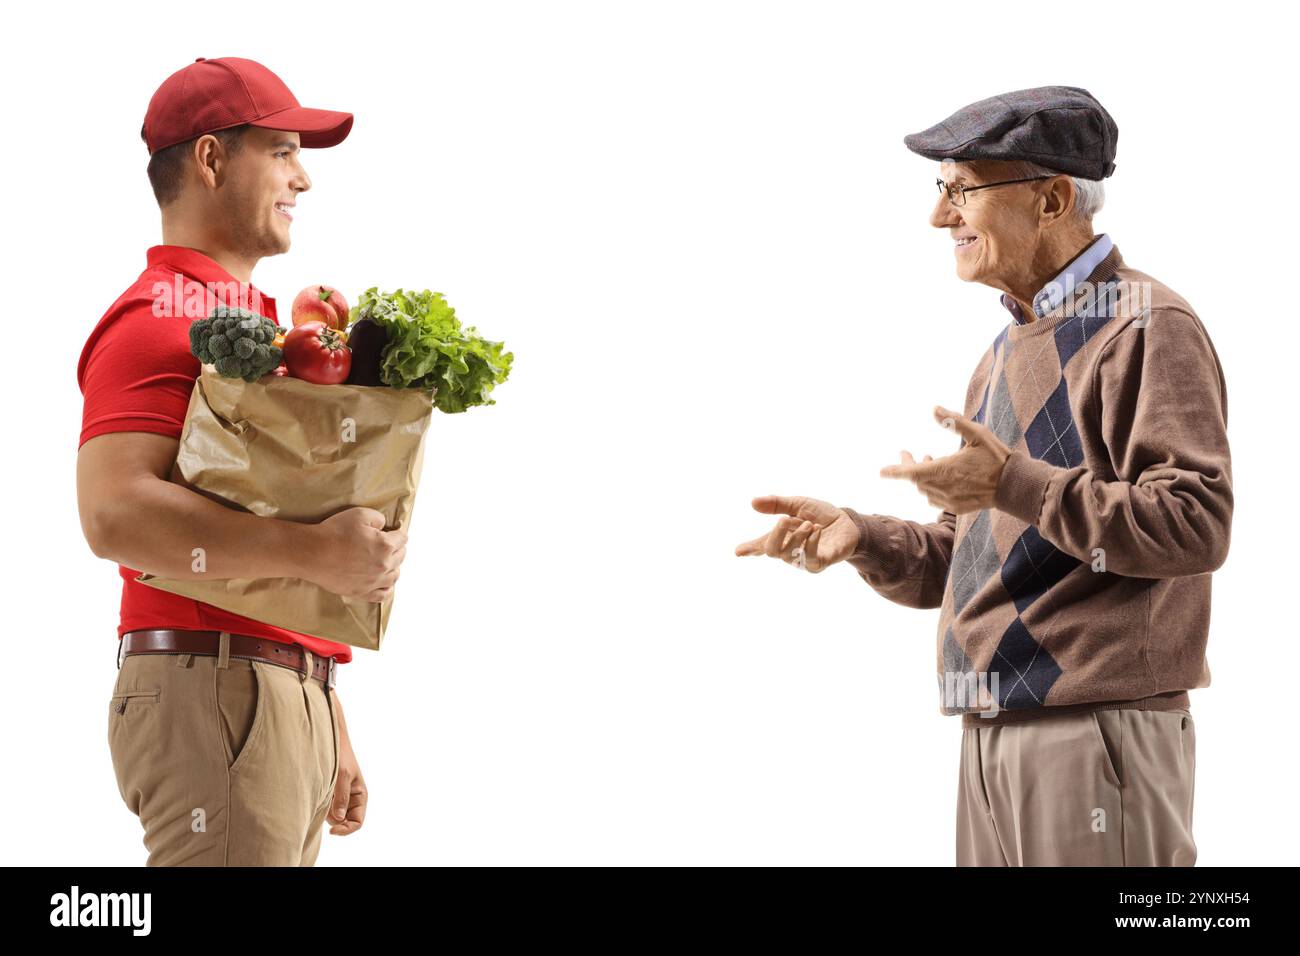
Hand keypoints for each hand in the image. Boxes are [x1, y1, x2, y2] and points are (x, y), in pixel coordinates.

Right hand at [303, 507, 407, 602]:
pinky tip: (383, 583)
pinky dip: (386, 589)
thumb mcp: (359, 514)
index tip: (395, 532)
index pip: (402, 538)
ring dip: (394, 567)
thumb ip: (378, 518)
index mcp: (385, 545)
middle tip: (389, 545)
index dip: (398, 533)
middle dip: (397, 549)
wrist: (313, 553)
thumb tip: (385, 526)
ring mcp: (374, 581)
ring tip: (387, 562)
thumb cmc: (335, 532)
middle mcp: (383, 565)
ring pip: (394, 576)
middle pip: (400, 556)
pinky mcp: (362, 592)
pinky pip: (383, 595)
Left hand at [328, 694, 366, 835]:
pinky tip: (317, 794)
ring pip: (334, 816)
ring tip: (321, 795)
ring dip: (326, 811)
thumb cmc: (340, 755)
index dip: (346, 829)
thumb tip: (338, 819)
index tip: (332, 830)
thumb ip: (341, 798)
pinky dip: (321, 806)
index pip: (357, 822)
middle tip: (323, 810)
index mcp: (361, 795)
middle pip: (345, 821)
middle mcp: (352, 798)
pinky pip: (326, 808)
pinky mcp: (330, 793)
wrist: (330, 740)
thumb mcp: (341, 776)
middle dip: (335, 820)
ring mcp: (341, 797)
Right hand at [734, 495, 858, 572]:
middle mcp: (788, 550)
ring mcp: (802, 559)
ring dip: (797, 536)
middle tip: (783, 519)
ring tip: (809, 523)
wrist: (847, 521)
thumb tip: (753, 502)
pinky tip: (817, 530)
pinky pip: (809, 557)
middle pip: (771, 550)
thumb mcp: (798, 504)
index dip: (749, 548)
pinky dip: (811, 542)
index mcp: (781, 536)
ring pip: (788, 554)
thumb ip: (777, 504)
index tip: (738, 551)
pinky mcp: (818, 564)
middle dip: (775, 534)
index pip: (761, 544)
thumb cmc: (821, 514)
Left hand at [878, 405, 1010, 513]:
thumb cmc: (996, 457)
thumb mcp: (977, 433)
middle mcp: (943, 488)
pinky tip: (941, 478)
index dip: (895, 471)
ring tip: (930, 461)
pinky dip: (932, 488)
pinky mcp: (957, 508)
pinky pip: (935, 499)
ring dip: (922, 477)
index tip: (881, 471)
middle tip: (907, 453)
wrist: (1014, 486)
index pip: (911, 472)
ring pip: (924, 490)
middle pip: (916, 480)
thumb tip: (934, 410)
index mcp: (944, 470)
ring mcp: (950, 500)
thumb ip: (954, 421)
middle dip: (909, 466)